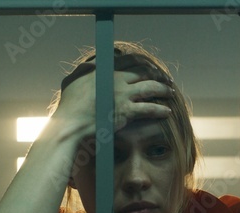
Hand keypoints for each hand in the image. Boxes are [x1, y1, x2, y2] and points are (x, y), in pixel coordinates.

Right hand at [55, 68, 172, 135]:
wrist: (70, 124)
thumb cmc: (68, 107)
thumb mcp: (72, 81)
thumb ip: (84, 70)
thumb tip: (92, 63)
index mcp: (105, 70)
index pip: (130, 60)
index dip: (144, 63)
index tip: (152, 68)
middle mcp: (116, 79)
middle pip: (144, 73)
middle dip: (158, 76)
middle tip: (166, 80)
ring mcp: (122, 95)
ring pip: (150, 88)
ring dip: (163, 90)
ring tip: (171, 93)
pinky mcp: (127, 112)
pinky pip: (149, 109)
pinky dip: (160, 110)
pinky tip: (167, 112)